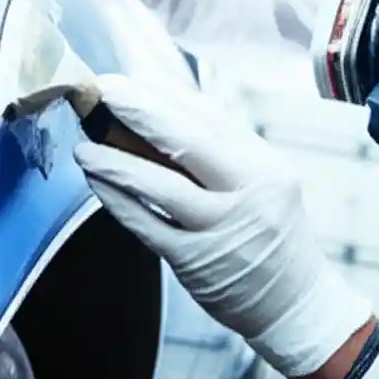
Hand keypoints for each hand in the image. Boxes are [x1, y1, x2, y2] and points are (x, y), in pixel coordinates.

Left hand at [73, 74, 373, 377]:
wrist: (293, 302)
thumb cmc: (268, 230)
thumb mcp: (258, 180)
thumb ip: (216, 144)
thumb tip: (162, 96)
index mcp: (264, 166)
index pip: (210, 116)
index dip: (164, 92)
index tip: (128, 75)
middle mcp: (249, 194)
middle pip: (188, 142)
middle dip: (140, 111)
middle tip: (102, 91)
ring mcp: (221, 230)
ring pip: (162, 186)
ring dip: (117, 161)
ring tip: (85, 145)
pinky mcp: (195, 262)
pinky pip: (147, 225)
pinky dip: (118, 200)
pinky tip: (97, 182)